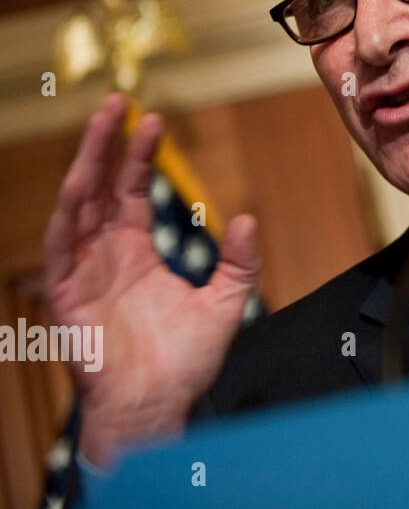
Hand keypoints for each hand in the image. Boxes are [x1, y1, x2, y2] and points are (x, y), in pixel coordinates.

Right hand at [42, 93, 259, 466]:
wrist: (157, 406)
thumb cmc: (184, 363)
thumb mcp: (225, 302)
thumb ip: (237, 260)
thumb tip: (247, 217)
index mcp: (135, 253)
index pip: (132, 190)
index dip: (139, 155)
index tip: (152, 119)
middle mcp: (105, 255)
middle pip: (101, 186)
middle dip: (106, 144)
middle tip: (119, 102)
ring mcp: (83, 272)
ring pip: (78, 206)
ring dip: (86, 165)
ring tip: (100, 128)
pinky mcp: (66, 296)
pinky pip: (61, 248)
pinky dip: (68, 216)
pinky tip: (78, 187)